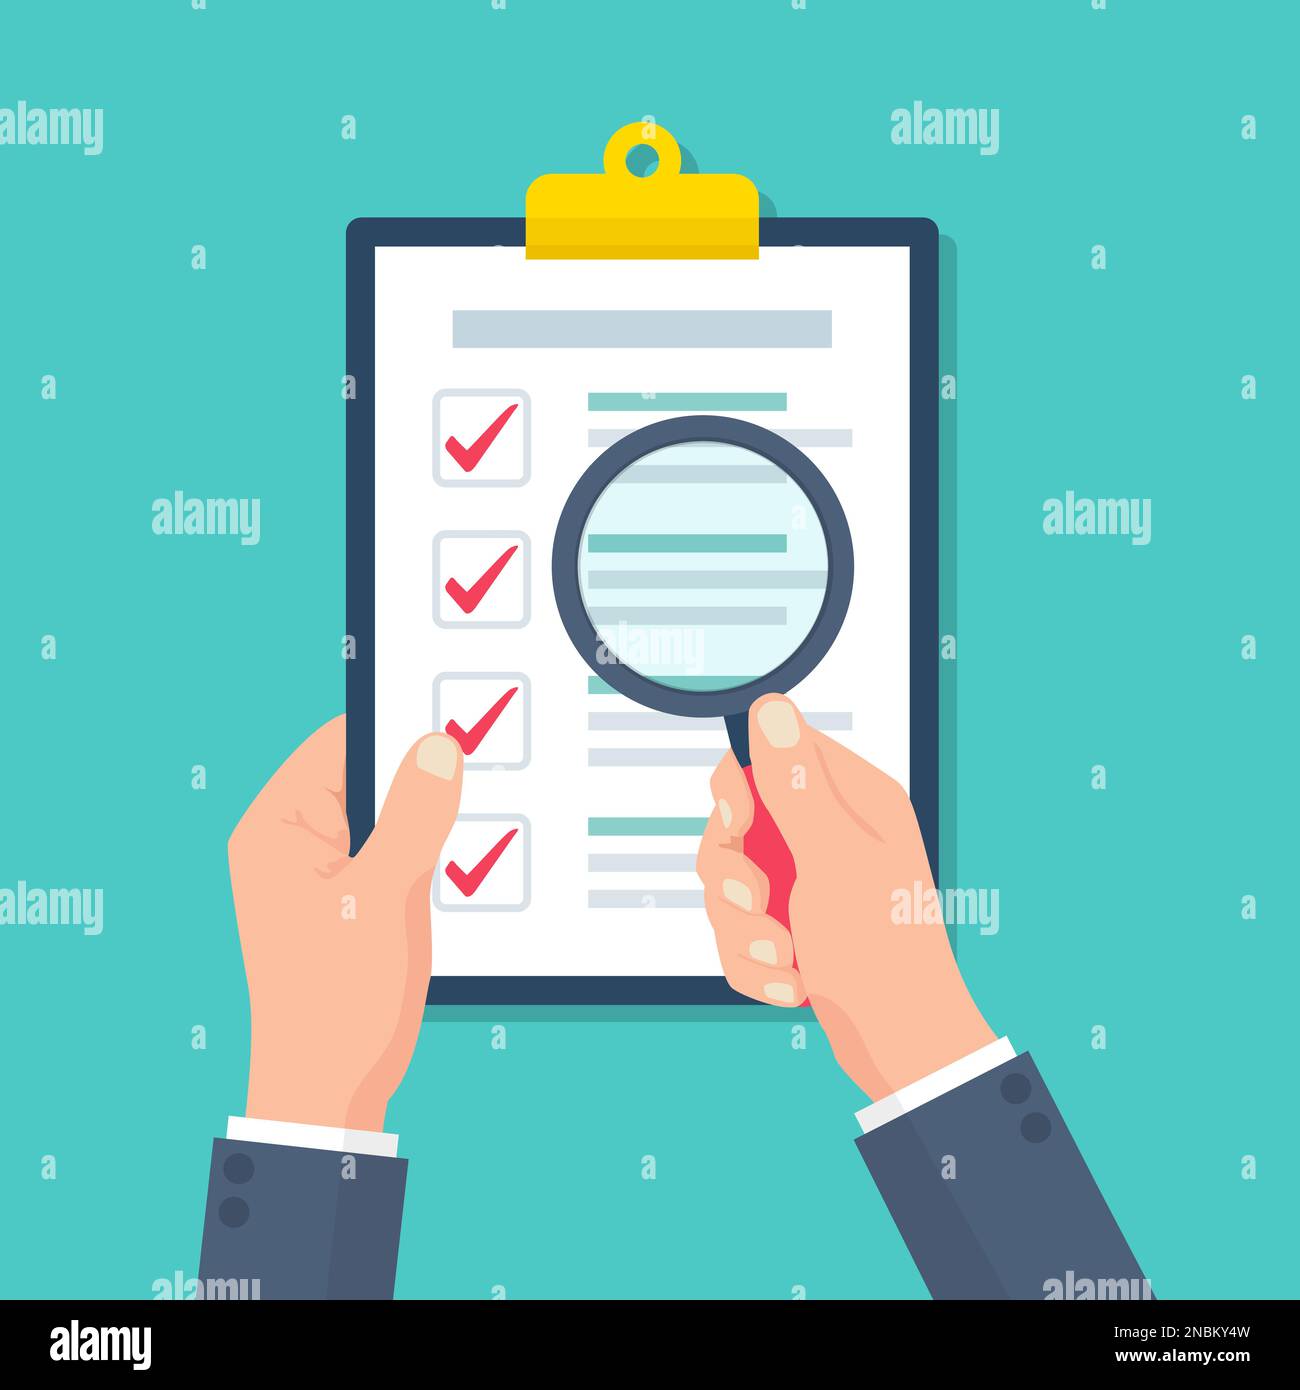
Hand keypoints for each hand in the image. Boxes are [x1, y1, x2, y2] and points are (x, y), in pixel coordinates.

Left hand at [227, 716, 461, 1131]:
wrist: (331, 1091)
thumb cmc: (335, 1003)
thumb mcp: (380, 899)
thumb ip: (412, 817)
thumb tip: (437, 748)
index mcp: (276, 829)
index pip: (339, 742)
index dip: (398, 727)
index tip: (457, 716)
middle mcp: (295, 842)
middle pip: (369, 776)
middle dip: (424, 774)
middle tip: (485, 764)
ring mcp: (326, 871)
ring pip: (391, 814)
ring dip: (432, 817)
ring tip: (477, 817)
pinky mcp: (355, 899)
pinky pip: (399, 852)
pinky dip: (431, 851)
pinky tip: (464, 859)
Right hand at [697, 695, 993, 1099]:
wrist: (902, 1048)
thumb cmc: (885, 951)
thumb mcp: (835, 860)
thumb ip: (796, 785)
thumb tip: (770, 706)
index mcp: (851, 802)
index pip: (770, 756)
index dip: (738, 787)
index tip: (738, 822)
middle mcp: (825, 837)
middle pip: (733, 826)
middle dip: (732, 875)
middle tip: (759, 902)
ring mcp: (806, 885)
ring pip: (728, 885)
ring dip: (745, 930)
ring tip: (786, 959)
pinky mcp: (790, 929)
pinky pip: (737, 933)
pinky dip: (755, 964)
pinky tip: (791, 986)